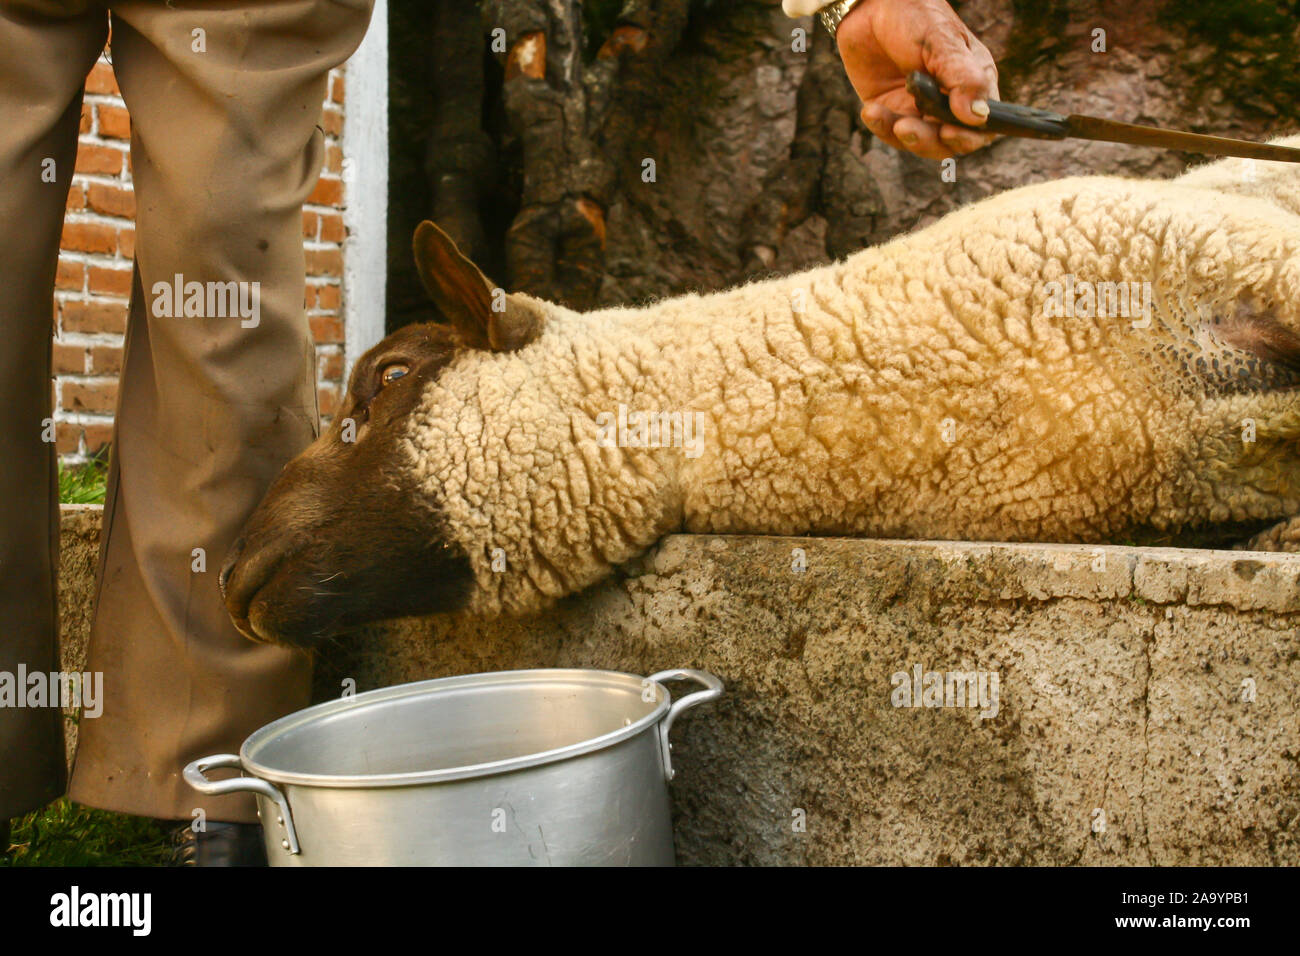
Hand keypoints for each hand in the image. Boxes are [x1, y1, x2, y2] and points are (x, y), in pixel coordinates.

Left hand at [836, 0, 999, 159]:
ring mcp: (920, 108)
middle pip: (951, 141)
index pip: (983, 124)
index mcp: (974, 82)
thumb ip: (962, 78)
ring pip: (921, 142)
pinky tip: (871, 111)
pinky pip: (889, 132)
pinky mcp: (891, 109)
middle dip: (931, 141)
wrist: (872, 6)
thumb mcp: (942, 43)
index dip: (970, 136)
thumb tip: (978, 116)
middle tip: (910, 128)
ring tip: (894, 123)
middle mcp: (950, 100)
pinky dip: (881, 126)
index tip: (950, 131)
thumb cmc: (916, 16)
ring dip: (906, 137)